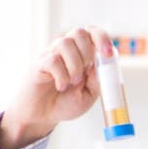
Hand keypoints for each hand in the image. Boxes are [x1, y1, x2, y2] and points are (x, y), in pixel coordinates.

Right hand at [0, 26, 112, 148]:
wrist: (44, 116)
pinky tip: (61, 86)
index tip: (107, 53)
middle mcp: (67, 51)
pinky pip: (53, 60)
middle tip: (84, 75)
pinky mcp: (40, 64)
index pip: (92, 33)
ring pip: (65, 43)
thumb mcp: (89, 94)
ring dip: (74, 66)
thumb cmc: (65, 103)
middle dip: (87, 54)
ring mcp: (51, 55)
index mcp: (82, 54)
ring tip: (72, 83)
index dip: (102, 38)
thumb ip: (97, 79)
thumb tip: (103, 62)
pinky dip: (62, 77)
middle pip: (79, 33)